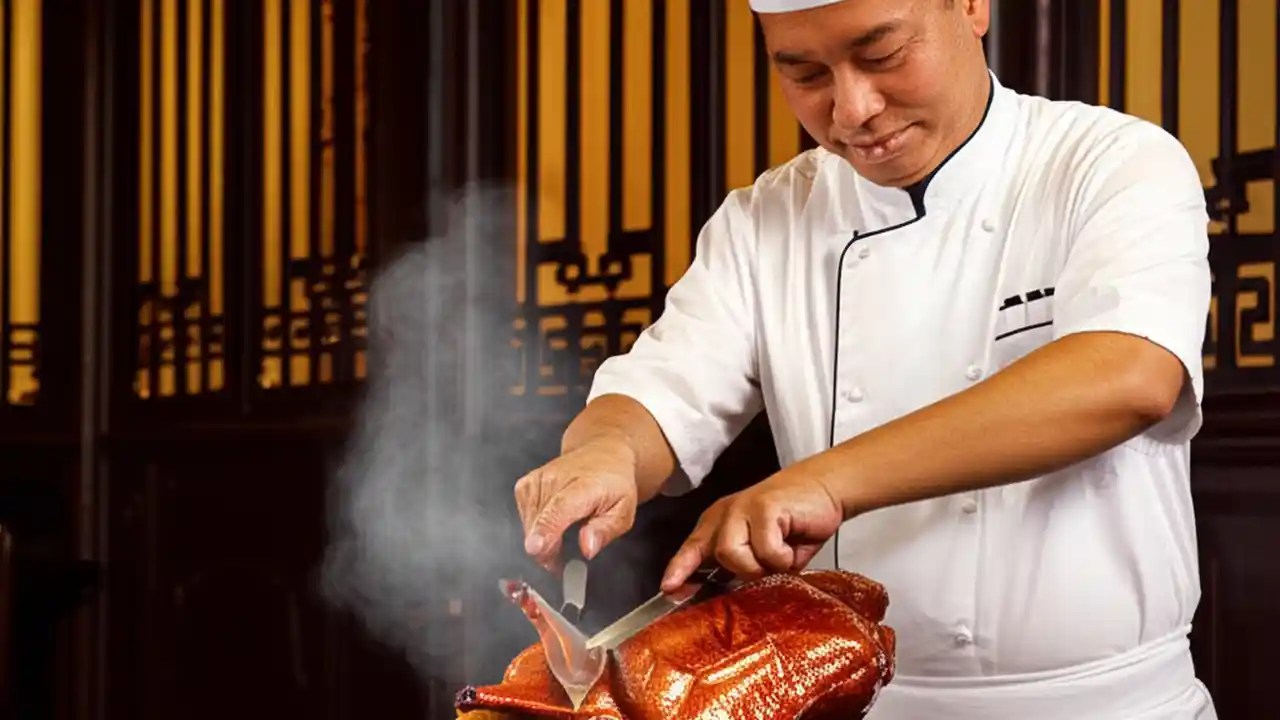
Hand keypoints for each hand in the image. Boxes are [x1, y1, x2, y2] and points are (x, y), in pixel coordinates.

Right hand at [515, 438, 639, 570]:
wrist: (601, 455)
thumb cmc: (613, 486)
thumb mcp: (622, 512)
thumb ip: (605, 531)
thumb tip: (587, 549)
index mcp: (584, 485)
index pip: (559, 508)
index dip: (546, 530)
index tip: (536, 549)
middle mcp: (555, 479)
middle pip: (540, 523)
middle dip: (547, 551)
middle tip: (562, 564)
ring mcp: (537, 480)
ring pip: (529, 525)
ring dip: (542, 540)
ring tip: (561, 538)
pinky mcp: (525, 485)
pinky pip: (524, 518)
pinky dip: (536, 528)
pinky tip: (551, 523)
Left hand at [660, 469, 844, 591]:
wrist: (825, 489)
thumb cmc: (795, 525)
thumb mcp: (763, 551)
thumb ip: (743, 567)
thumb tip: (729, 595)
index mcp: (718, 524)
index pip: (691, 549)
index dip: (679, 570)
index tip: (668, 589)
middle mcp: (725, 514)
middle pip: (717, 556)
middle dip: (746, 570)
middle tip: (772, 563)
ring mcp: (742, 508)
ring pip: (733, 554)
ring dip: (763, 564)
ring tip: (782, 552)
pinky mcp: (763, 507)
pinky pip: (766, 550)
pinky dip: (783, 556)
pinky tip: (794, 541)